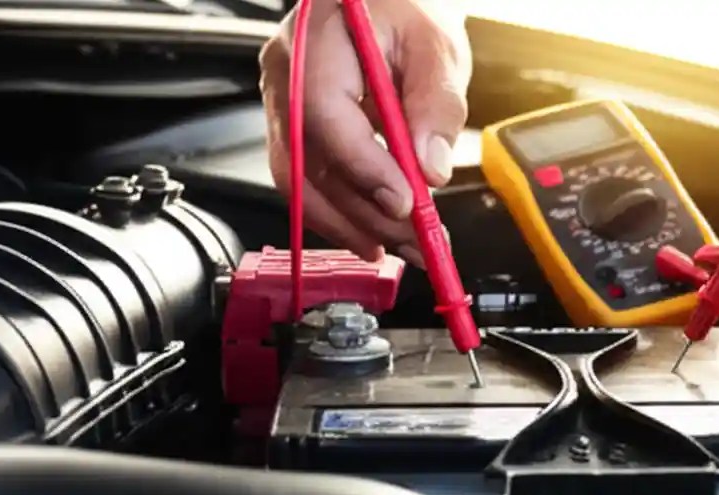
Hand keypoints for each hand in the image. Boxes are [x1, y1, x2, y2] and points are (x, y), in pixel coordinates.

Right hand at [259, 0, 471, 267]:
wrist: (381, 1)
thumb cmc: (403, 8)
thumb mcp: (435, 45)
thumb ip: (436, 104)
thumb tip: (430, 168)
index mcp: (314, 42)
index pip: (323, 113)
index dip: (362, 166)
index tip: (403, 201)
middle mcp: (285, 74)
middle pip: (310, 160)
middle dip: (365, 212)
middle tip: (416, 239)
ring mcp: (282, 103)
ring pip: (302, 182)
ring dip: (352, 224)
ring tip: (402, 246)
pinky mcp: (294, 130)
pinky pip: (307, 182)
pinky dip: (340, 214)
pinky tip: (373, 235)